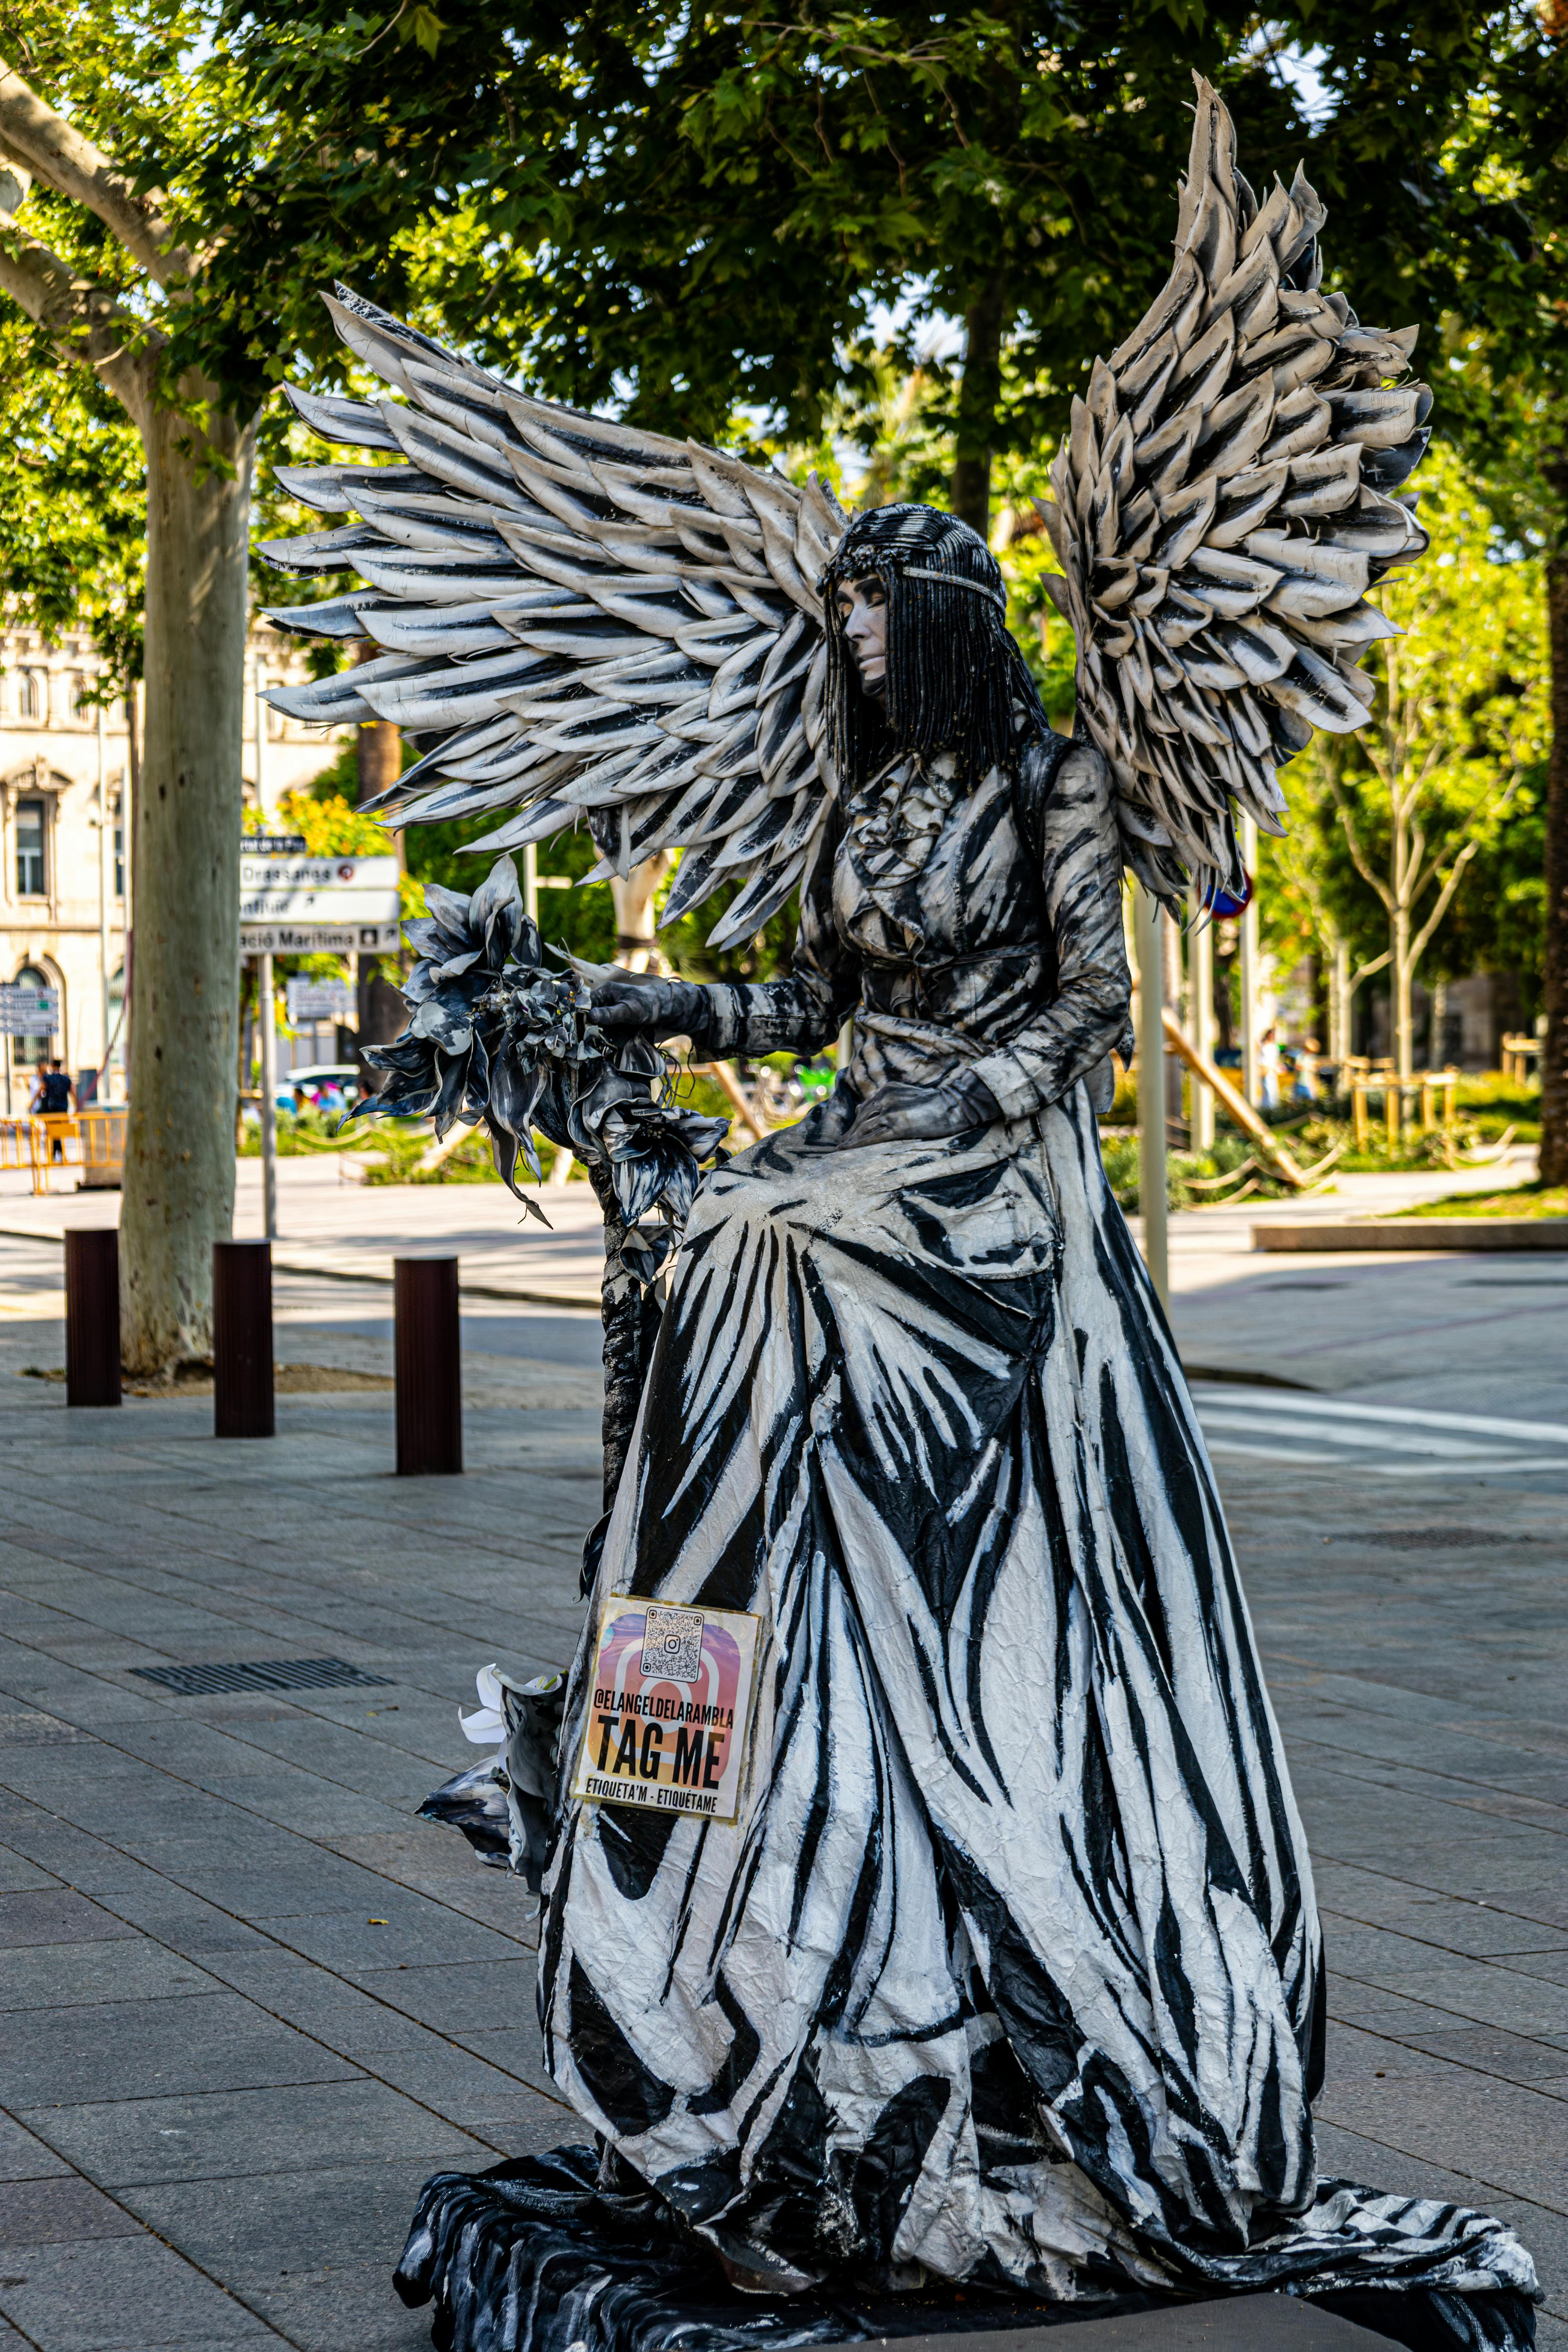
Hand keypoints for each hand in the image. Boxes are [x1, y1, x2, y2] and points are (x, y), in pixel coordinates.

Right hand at [589, 975, 706, 1040]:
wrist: (666, 1008)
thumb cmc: (648, 1006)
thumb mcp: (628, 1011)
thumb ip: (609, 1014)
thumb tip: (590, 1016)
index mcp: (604, 991)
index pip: (584, 1004)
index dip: (580, 1018)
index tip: (578, 1033)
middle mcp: (604, 998)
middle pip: (588, 1014)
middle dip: (586, 1027)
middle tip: (585, 1041)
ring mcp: (609, 1008)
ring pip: (595, 1021)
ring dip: (594, 1032)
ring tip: (592, 1044)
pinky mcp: (615, 1017)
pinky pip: (604, 1025)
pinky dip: (603, 1033)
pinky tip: (602, 1041)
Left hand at [845, 1070, 1000, 1147]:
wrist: (953, 1105)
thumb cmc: (933, 1103)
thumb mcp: (905, 1095)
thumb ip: (886, 1100)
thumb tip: (863, 1108)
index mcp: (886, 1090)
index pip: (865, 1108)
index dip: (855, 1122)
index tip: (848, 1133)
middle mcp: (884, 1098)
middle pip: (861, 1119)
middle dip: (850, 1133)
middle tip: (841, 1145)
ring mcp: (890, 1111)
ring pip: (864, 1128)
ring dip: (850, 1141)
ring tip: (841, 1151)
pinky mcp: (897, 1126)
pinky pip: (872, 1137)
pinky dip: (858, 1144)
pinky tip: (849, 1151)